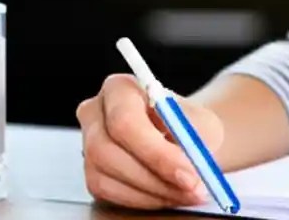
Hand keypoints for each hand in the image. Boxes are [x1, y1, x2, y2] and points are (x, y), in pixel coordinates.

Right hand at [76, 74, 224, 209]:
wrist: (183, 138)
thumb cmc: (190, 125)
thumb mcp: (201, 122)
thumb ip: (194, 135)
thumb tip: (191, 158)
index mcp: (118, 88)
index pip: (124, 121)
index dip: (155, 152)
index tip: (189, 172)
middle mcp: (94, 113)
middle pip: (107, 151)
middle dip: (154, 175)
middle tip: (192, 187)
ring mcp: (87, 144)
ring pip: (106, 176)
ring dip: (153, 191)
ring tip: (189, 192)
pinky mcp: (92, 173)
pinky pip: (109, 193)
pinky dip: (144, 199)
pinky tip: (170, 195)